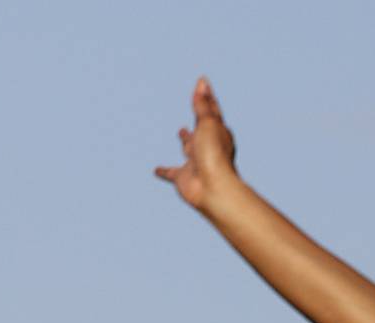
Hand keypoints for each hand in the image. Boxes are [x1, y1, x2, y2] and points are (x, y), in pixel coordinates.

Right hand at [154, 76, 236, 209]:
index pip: (212, 111)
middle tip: (196, 108)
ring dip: (186, 140)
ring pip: (190, 149)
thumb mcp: (207, 123)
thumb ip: (202, 104)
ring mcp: (197, 162)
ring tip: (181, 132)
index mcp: (218, 134)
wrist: (213, 188)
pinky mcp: (184, 178)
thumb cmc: (214, 154)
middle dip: (200, 118)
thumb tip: (202, 82)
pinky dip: (165, 171)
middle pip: (202, 129)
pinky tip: (156, 171)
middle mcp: (209, 147)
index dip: (208, 98)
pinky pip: (172, 173)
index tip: (203, 85)